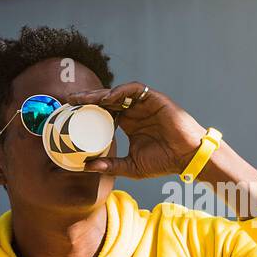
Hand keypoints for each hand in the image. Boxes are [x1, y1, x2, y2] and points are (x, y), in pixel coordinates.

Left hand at [66, 81, 205, 178]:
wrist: (186, 158)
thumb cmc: (162, 162)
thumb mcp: (130, 166)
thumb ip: (109, 165)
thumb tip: (85, 167)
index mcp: (128, 124)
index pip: (103, 113)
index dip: (87, 111)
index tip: (70, 114)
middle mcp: (134, 112)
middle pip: (107, 100)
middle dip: (88, 99)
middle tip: (70, 100)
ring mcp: (144, 104)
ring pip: (118, 93)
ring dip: (100, 94)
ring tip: (84, 99)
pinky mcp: (155, 99)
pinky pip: (135, 89)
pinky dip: (121, 90)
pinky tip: (108, 98)